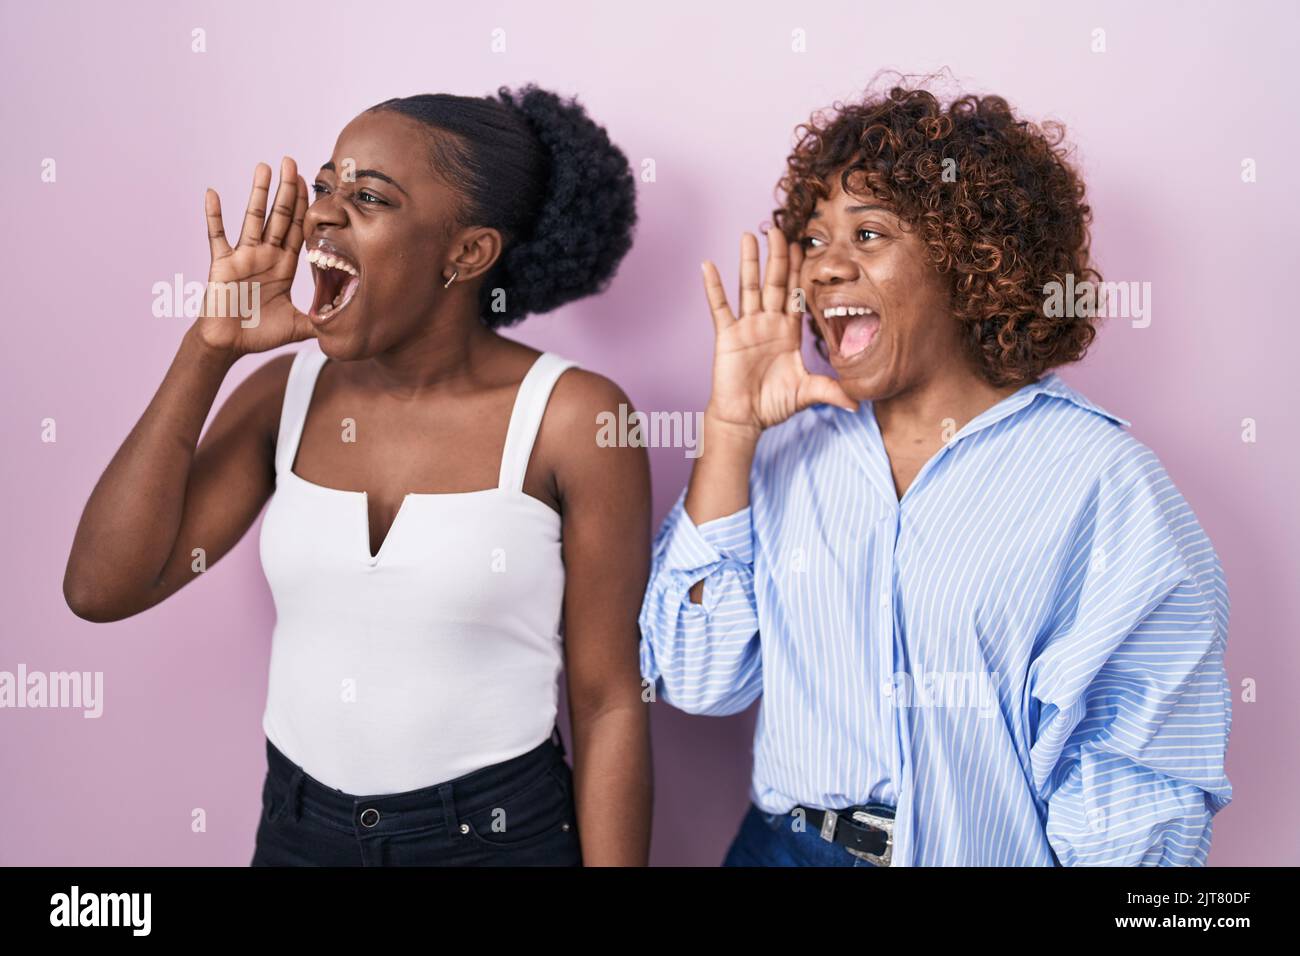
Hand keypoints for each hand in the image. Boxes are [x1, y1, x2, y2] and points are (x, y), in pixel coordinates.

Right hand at [194, 157, 313, 355]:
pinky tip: (213, 193)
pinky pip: (217, 235)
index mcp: (284, 266)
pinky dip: (213, 215)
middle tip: (292, 162)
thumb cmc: (260, 334)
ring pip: (252, 218)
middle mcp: (265, 256)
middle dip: (287, 191)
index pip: (297, 231)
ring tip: (264, 167)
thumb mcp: (298, 326)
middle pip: (278, 216)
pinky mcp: (222, 263)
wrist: (229, 344)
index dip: (304, 208)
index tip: (312, 184)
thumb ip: (321, 322)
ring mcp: (243, 256)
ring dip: (258, 192)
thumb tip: (349, 327)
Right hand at [701, 227, 856, 436]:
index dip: (799, 271)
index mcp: (787, 331)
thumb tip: (858, 403)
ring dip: (748, 262)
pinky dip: (713, 287)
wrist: (745, 419)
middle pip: (774, 282)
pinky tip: (708, 266)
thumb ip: (831, 391)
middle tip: (779, 229)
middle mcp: (767, 323)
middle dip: (777, 256)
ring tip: (748, 236)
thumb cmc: (773, 405)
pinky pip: (720, 307)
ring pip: (749, 287)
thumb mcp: (807, 393)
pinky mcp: (727, 336)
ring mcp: (746, 327)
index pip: (795, 294)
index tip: (804, 246)